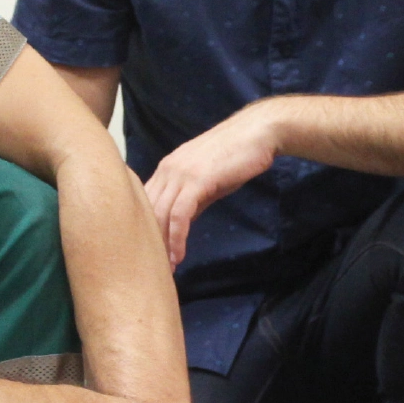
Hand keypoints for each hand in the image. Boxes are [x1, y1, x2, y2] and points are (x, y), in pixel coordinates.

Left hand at [144, 104, 277, 266]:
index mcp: (167, 168)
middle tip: (155, 268)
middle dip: (151, 241)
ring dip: (163, 245)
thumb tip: (180, 222)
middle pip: (148, 211)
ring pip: (160, 214)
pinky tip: (178, 256)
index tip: (152, 251)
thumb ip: (192, 199)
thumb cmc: (237, 155)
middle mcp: (167, 169)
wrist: (257, 133)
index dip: (146, 228)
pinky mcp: (196, 180)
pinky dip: (176, 237)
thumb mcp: (209, 180)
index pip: (146, 202)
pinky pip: (179, 214)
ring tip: (168, 269)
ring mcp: (180, 174)